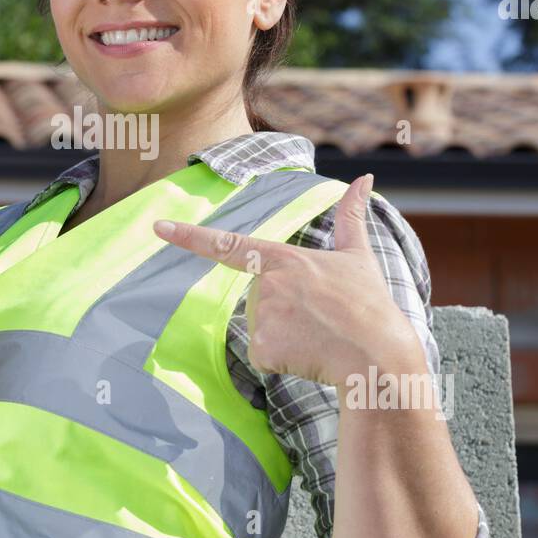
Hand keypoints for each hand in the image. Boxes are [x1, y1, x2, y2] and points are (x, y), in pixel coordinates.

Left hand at [152, 173, 420, 387]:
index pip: (227, 243)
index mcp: (283, 258)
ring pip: (262, 330)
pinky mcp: (261, 350)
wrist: (379, 356)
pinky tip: (309, 355)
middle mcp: (266, 285)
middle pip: (260, 300)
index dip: (188, 235)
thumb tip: (365, 177)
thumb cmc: (370, 306)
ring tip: (318, 336)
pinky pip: (263, 356)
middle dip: (286, 312)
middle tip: (321, 318)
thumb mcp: (358, 256)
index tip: (158, 226)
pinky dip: (283, 360)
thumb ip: (351, 216)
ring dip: (287, 337)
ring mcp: (262, 317)